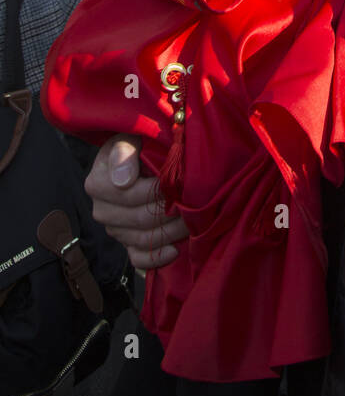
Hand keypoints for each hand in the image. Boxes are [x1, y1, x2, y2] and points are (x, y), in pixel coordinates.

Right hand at [84, 134, 188, 268]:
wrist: (135, 157)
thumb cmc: (135, 144)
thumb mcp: (127, 137)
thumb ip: (124, 151)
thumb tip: (123, 180)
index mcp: (98, 184)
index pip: (132, 195)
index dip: (158, 191)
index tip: (179, 184)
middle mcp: (102, 210)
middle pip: (141, 219)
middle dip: (171, 213)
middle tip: (196, 205)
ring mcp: (114, 229)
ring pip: (144, 239)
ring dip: (171, 233)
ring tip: (193, 222)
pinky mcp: (126, 243)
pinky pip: (139, 258)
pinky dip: (157, 258)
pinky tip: (175, 251)